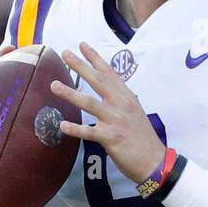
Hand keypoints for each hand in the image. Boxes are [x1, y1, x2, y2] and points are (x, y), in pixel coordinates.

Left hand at [50, 43, 165, 184]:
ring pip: (89, 103)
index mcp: (126, 97)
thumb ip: (120, 102)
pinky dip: (75, 129)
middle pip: (98, 81)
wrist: (154, 160)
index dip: (95, 58)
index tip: (82, 45)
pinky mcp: (110, 138)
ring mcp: (115, 120)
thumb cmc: (143, 138)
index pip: (109, 73)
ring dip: (70, 93)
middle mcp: (121, 105)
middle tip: (65, 53)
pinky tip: (62, 125)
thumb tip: (108, 93)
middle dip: (81, 66)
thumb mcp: (134, 113)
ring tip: (54, 85)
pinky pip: (88, 132)